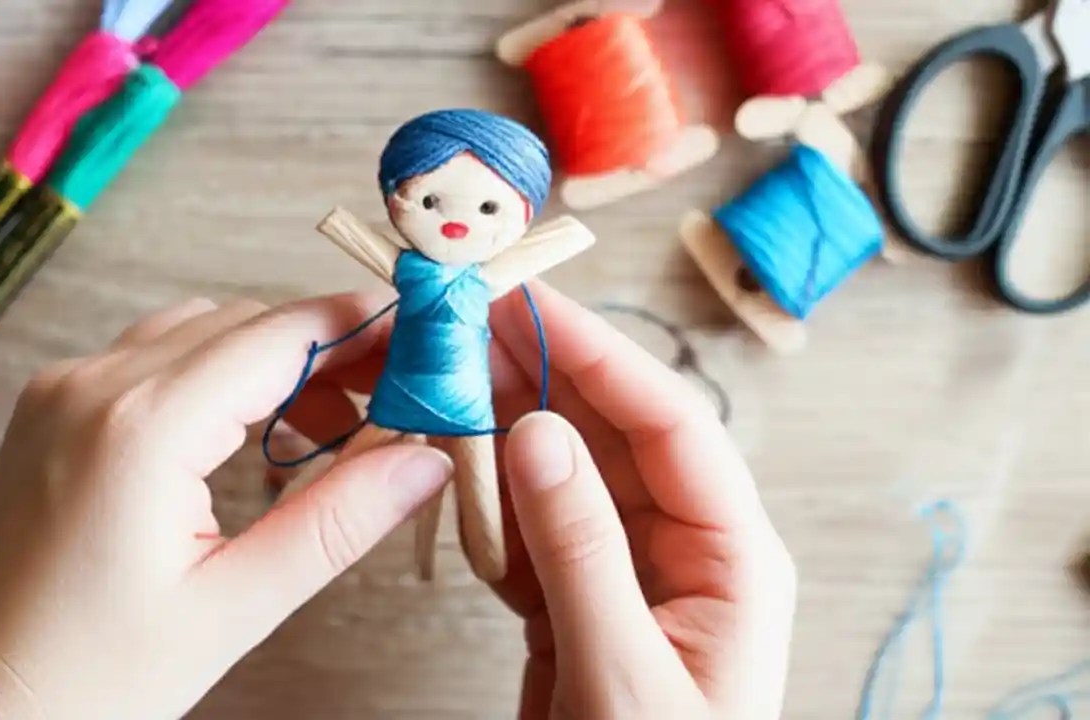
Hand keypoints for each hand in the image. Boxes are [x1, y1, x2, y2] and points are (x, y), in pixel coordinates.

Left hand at [0, 295, 450, 719]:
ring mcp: (62, 391)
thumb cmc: (85, 679)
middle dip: (331, 348)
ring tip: (332, 432)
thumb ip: (338, 521)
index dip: (366, 327)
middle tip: (399, 400)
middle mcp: (92, 384)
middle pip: (246, 322)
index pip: (283, 332)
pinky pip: (155, 359)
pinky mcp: (51, 411)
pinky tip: (251, 438)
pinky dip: (218, 378)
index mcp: (140, 426)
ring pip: (200, 333)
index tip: (429, 344)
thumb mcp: (232, 606)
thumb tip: (427, 460)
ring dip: (274, 362)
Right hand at [489, 284, 795, 718]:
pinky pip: (534, 525)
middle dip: (543, 374)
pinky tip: (453, 456)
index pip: (671, 424)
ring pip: (566, 472)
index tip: (533, 306)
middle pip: (612, 434)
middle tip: (471, 322)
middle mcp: (685, 550)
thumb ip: (581, 548)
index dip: (601, 355)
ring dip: (508, 422)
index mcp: (732, 556)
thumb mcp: (622, 669)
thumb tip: (538, 431)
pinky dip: (491, 493)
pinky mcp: (578, 601)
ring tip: (449, 370)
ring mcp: (628, 573)